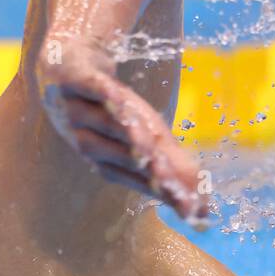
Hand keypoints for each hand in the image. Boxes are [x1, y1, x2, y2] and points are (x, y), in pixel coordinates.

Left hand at [36, 33, 208, 222]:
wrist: (70, 63)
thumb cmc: (110, 107)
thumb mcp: (145, 135)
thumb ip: (173, 167)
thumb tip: (204, 211)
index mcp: (105, 160)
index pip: (138, 179)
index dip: (164, 192)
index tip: (191, 211)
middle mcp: (88, 141)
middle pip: (122, 156)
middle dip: (148, 168)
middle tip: (174, 182)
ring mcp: (77, 110)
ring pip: (106, 124)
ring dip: (127, 134)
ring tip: (151, 146)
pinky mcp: (73, 78)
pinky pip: (89, 87)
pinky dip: (104, 93)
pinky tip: (119, 97)